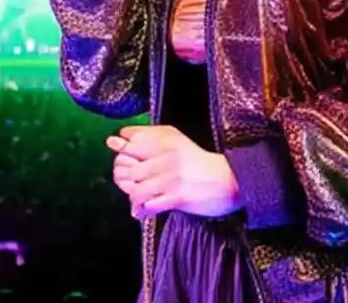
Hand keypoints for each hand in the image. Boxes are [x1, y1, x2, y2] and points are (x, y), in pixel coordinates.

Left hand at [107, 125, 242, 218]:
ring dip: (132, 196)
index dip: (120, 153)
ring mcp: (171, 178)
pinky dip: (142, 210)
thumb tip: (119, 137)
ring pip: (135, 189)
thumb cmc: (199, 162)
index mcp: (165, 140)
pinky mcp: (177, 197)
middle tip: (128, 182)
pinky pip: (149, 205)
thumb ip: (148, 136)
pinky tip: (144, 210)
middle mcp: (166, 157)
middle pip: (127, 167)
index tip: (122, 158)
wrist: (228, 179)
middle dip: (122, 177)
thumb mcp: (175, 140)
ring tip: (138, 197)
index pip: (129, 143)